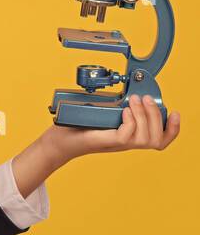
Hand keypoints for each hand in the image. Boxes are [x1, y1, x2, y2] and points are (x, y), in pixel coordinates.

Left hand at [41, 93, 180, 162]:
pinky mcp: (106, 142)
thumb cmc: (79, 125)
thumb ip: (120, 105)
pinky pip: (128, 136)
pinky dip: (130, 122)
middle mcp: (128, 142)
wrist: (58, 139)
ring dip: (144, 116)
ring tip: (132, 101)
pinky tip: (124, 111)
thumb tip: (133, 90)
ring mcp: (117, 143)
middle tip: (144, 98)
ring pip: (146, 138)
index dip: (173, 128)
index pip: (161, 139)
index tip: (175, 112)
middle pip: (158, 138)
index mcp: (131, 136)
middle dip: (157, 115)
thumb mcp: (104, 112)